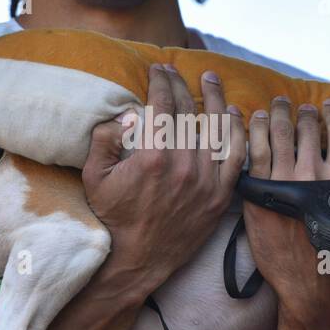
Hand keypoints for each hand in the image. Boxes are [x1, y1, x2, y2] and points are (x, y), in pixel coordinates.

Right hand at [81, 64, 246, 299]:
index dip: (161, 81)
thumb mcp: (93, 177)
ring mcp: (206, 181)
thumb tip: (126, 114)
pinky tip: (233, 114)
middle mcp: (184, 165)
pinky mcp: (219, 196)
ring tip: (211, 79)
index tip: (160, 68)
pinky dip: (236, 132)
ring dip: (214, 99)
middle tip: (179, 70)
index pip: (163, 105)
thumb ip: (104, 139)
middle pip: (188, 112)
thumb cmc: (113, 217)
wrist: (137, 260)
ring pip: (217, 129)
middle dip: (183, 84)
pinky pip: (236, 157)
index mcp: (153, 156)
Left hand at [241, 95, 329, 325]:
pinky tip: (252, 123)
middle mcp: (311, 177)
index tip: (328, 104)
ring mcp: (282, 185)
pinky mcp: (257, 196)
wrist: (311, 290)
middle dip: (300, 112)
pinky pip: (252, 155)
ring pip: (276, 136)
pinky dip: (253, 133)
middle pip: (304, 129)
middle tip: (294, 104)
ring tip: (273, 106)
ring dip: (275, 115)